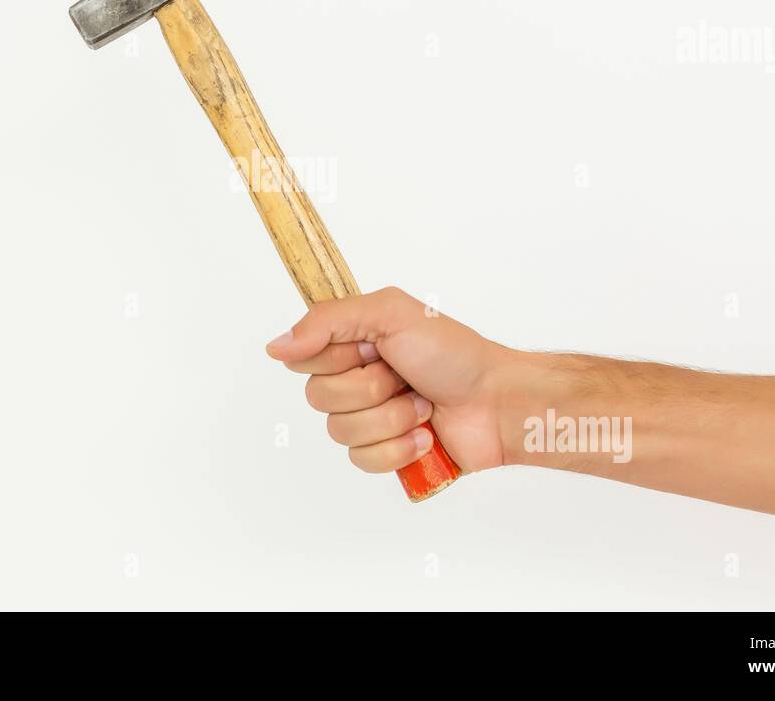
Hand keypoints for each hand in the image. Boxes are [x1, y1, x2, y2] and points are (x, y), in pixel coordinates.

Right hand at [265, 287, 519, 474]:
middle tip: (404, 377)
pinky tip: (425, 436)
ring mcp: (369, 419)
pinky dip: (399, 448)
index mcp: (352, 342)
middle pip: (319, 398)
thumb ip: (328, 320)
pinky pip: (362, 461)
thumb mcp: (391, 314)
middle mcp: (355, 379)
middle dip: (370, 389)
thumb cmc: (454, 353)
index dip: (336, 358)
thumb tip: (276, 347)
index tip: (370, 349)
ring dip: (390, 419)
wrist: (498, 402)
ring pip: (340, 432)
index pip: (304, 356)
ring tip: (422, 406)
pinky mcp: (385, 454)